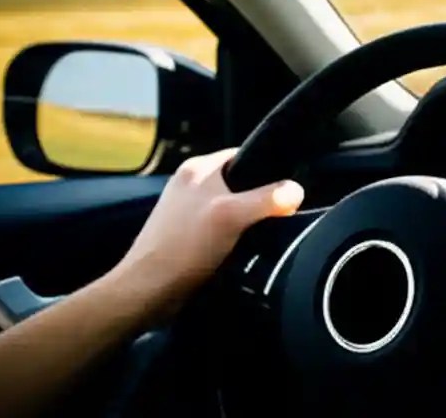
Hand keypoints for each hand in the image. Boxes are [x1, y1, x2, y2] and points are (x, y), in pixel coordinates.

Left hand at [111, 148, 303, 322]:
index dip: (268, 171)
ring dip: (247, 222)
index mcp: (197, 168)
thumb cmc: (185, 247)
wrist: (148, 290)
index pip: (244, 155)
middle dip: (260, 200)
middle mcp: (190, 183)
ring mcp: (186, 210)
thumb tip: (296, 190)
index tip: (285, 192)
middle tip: (276, 218)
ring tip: (259, 237)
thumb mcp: (233, 216)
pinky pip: (221, 228)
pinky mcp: (186, 234)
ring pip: (232, 207)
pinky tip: (241, 251)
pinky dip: (234, 237)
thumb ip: (268, 199)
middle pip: (241, 183)